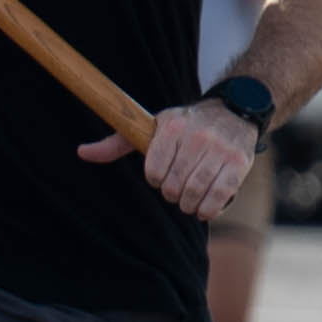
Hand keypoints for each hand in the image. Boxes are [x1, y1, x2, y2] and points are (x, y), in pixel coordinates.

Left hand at [84, 97, 259, 216]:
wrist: (233, 111)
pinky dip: (209, 209)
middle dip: (171, 195)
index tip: (159, 178)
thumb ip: (118, 142)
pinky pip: (221, 194)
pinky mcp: (239, 162)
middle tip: (174, 193)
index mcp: (171, 126)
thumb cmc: (184, 125)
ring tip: (187, 202)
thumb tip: (81, 152)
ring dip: (188, 205)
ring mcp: (220, 149)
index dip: (154, 179)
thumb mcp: (151, 126)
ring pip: (196, 191)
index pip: (153, 169)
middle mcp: (197, 136)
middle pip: (174, 184)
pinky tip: (203, 209)